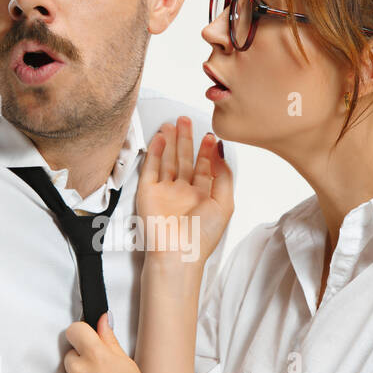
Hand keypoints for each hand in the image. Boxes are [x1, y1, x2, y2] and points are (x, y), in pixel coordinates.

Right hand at [136, 116, 232, 265]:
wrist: (177, 252)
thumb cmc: (201, 235)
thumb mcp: (225, 202)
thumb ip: (223, 175)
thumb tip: (221, 150)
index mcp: (203, 197)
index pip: (204, 168)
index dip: (207, 151)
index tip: (209, 135)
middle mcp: (183, 193)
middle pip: (184, 160)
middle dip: (186, 140)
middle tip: (186, 120)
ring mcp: (165, 192)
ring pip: (167, 161)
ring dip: (170, 142)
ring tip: (172, 124)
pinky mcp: (147, 193)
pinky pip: (150, 168)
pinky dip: (154, 152)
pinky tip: (159, 138)